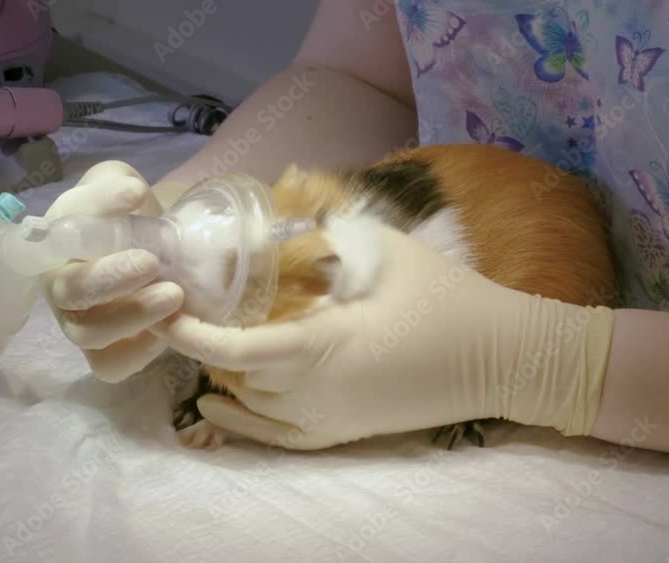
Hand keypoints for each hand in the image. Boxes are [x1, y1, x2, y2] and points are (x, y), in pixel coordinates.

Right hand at [41, 161, 184, 382]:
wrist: (156, 257)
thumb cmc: (128, 221)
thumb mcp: (119, 189)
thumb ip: (116, 185)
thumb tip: (130, 192)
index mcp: (55, 245)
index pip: (56, 234)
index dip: (91, 216)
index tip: (135, 196)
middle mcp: (59, 289)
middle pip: (70, 292)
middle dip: (110, 278)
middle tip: (152, 262)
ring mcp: (78, 325)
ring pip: (88, 333)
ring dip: (130, 316)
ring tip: (174, 296)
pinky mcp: (102, 355)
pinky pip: (109, 365)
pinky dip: (136, 353)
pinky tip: (168, 332)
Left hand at [151, 223, 614, 449]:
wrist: (502, 357)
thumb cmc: (447, 298)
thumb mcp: (386, 249)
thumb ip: (327, 229)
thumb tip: (283, 200)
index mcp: (325, 346)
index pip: (236, 349)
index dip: (191, 332)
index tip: (165, 308)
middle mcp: (316, 394)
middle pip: (236, 374)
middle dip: (205, 341)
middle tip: (193, 300)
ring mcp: (329, 420)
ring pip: (250, 403)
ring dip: (223, 372)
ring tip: (209, 333)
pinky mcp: (343, 433)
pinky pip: (275, 437)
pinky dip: (240, 421)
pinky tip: (214, 405)